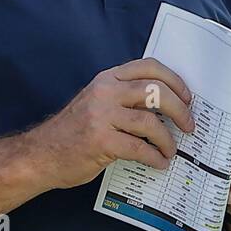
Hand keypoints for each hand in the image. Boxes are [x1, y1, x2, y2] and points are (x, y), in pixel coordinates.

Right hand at [25, 57, 194, 189]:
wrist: (41, 154)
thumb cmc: (72, 131)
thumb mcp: (96, 102)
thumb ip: (124, 97)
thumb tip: (165, 105)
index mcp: (107, 79)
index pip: (149, 67)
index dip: (175, 80)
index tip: (187, 97)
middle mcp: (105, 92)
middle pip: (156, 91)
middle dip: (180, 110)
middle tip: (189, 125)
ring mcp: (102, 116)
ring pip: (151, 122)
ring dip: (168, 140)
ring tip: (170, 150)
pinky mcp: (101, 142)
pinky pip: (140, 148)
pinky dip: (155, 157)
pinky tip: (158, 163)